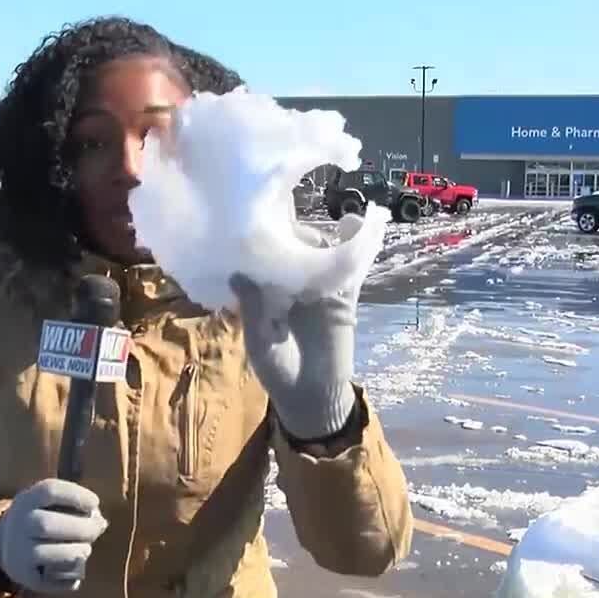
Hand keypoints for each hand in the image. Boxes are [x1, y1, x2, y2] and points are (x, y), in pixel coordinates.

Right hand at [0, 479, 107, 593]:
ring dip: (75, 552)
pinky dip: (68, 578)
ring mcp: (17, 550)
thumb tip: (100, 523)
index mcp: (28, 500)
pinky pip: (48, 580)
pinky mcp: (23, 574)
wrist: (9, 541)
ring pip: (45, 553)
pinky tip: (77, 570)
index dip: (76, 496)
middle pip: (47, 525)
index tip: (95, 503)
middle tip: (97, 529)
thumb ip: (78, 508)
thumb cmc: (45, 516)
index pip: (49, 491)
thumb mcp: (54, 504)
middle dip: (80, 529)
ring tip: (86, 550)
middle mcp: (19, 524)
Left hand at [229, 214, 366, 440]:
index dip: (259, 233)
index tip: (253, 204)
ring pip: (323, 252)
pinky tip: (361, 224)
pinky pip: (352, 269)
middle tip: (291, 200)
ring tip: (323, 210)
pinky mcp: (345, 297)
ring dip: (324, 233)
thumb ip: (252, 309)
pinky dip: (359, 247)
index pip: (261, 254)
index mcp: (264, 289)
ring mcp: (320, 287)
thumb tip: (237, 274)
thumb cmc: (277, 371)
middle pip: (293, 245)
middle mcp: (291, 282)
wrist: (312, 397)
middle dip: (291, 226)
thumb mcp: (259, 342)